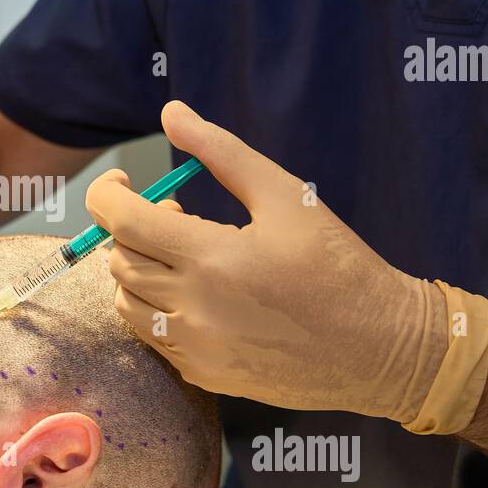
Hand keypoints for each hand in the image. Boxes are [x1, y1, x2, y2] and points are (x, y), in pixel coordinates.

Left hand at [86, 101, 487, 431]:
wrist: (381, 348)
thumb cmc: (337, 264)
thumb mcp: (286, 195)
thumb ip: (220, 151)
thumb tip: (171, 112)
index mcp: (210, 258)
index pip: (122, 222)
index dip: (107, 195)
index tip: (121, 183)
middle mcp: (192, 309)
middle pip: (120, 260)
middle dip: (131, 229)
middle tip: (172, 212)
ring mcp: (194, 349)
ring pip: (127, 304)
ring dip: (138, 270)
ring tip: (183, 254)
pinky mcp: (203, 375)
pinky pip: (153, 338)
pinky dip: (157, 308)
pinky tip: (198, 294)